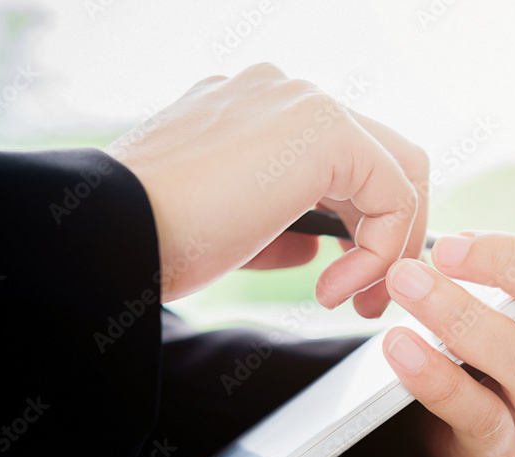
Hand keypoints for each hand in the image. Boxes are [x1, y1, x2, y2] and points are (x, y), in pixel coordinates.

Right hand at [107, 63, 425, 307]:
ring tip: (355, 302)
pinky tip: (332, 289)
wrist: (117, 231)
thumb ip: (281, 228)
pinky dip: (378, 250)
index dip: (358, 226)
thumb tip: (316, 246)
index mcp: (257, 112)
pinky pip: (392, 192)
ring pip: (397, 172)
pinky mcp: (325, 126)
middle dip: (386, 236)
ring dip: (388, 248)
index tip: (341, 286)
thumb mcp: (230, 232)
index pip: (341, 161)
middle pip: (380, 159)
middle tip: (369, 302)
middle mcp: (285, 96)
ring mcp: (305, 103)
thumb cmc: (156, 235)